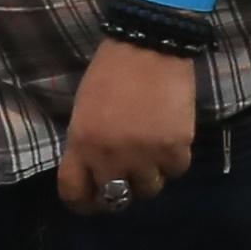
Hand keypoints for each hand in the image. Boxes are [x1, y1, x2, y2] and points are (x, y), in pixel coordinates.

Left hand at [57, 40, 197, 214]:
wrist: (148, 46)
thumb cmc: (110, 73)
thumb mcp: (83, 111)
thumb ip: (86, 145)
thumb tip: (94, 174)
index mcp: (81, 144)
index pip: (74, 193)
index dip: (83, 203)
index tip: (92, 201)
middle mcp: (110, 156)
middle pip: (115, 199)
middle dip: (119, 192)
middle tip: (127, 179)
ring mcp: (145, 154)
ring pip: (149, 189)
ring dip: (149, 176)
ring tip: (151, 155)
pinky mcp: (176, 147)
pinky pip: (175, 171)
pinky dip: (173, 161)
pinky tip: (170, 141)